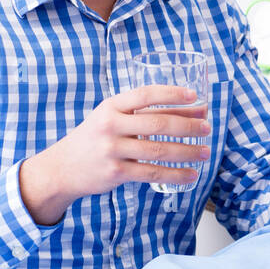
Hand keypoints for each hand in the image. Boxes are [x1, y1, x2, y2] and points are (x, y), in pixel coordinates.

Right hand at [20, 85, 211, 224]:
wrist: (62, 168)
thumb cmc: (94, 139)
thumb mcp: (110, 118)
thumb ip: (140, 114)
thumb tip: (186, 111)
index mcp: (111, 106)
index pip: (146, 94)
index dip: (172, 94)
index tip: (195, 96)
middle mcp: (110, 125)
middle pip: (157, 123)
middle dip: (187, 126)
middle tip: (207, 128)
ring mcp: (112, 150)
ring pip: (158, 150)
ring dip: (187, 151)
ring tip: (205, 152)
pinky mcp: (116, 172)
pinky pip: (152, 173)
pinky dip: (175, 175)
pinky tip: (190, 174)